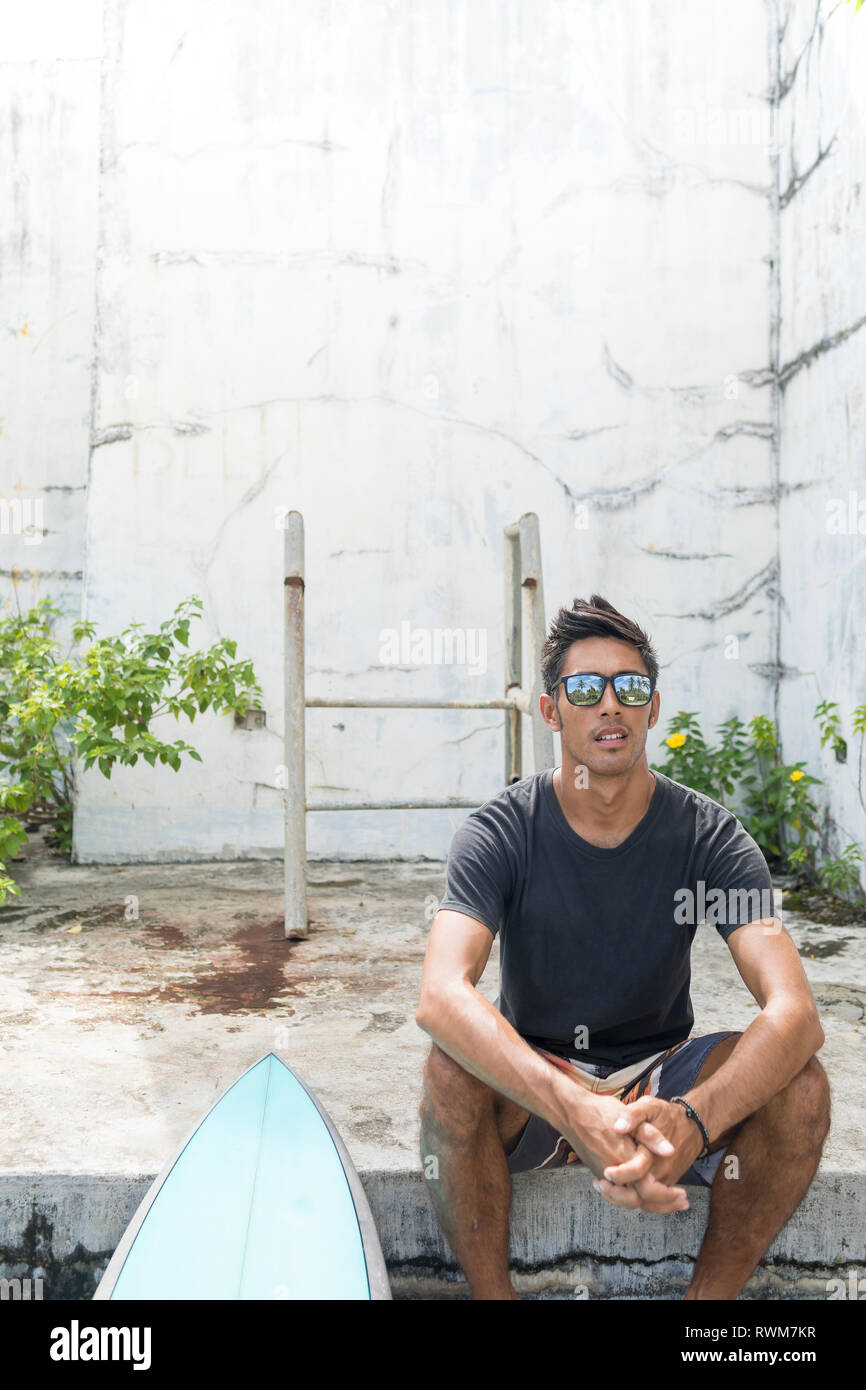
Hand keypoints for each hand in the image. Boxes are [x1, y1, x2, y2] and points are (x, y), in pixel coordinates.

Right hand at [557, 1092, 692, 1214]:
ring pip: (625, 1199)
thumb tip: (670, 1151)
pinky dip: (629, 1195)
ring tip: (664, 1198)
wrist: (570, 1111)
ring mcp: (603, 1174)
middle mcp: (614, 1173)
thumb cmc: (601, 1112)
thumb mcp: (631, 1118)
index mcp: (625, 1160)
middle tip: (679, 1202)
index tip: (681, 1195)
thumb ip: (651, 1136)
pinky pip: (616, 1191)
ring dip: (646, 1201)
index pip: (649, 1190)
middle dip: (661, 1204)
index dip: (667, 1196)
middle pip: (638, 1201)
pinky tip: (639, 1187)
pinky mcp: (598, 1170)